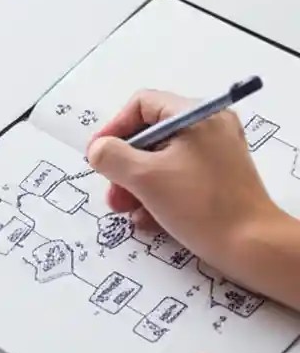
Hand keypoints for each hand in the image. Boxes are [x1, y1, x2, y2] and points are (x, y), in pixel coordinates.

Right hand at [86, 89, 281, 265]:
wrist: (254, 248)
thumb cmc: (201, 206)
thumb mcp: (145, 178)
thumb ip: (111, 156)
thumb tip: (98, 150)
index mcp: (197, 116)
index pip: (142, 105)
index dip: (114, 128)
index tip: (99, 156)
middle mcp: (210, 128)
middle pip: (150, 134)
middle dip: (124, 164)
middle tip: (112, 190)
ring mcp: (217, 154)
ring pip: (161, 159)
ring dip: (136, 183)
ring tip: (126, 209)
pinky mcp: (219, 179)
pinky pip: (178, 176)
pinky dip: (158, 193)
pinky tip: (147, 217)